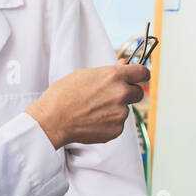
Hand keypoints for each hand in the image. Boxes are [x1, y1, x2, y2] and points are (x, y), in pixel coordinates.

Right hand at [25, 63, 147, 148]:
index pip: (143, 72)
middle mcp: (121, 94)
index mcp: (114, 76)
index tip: (140, 77)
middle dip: (127, 93)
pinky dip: (108, 123)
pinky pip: (117, 124)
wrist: (52, 120)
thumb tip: (124, 66)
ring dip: (114, 109)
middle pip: (138, 92)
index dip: (141, 74)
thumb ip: (108, 71)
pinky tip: (92, 120)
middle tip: (108, 96)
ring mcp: (120, 113)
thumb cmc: (63, 95)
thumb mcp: (84, 74)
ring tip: (92, 110)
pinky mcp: (116, 129)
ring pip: (125, 110)